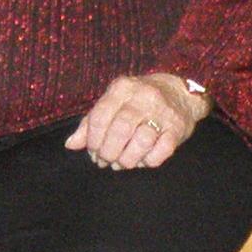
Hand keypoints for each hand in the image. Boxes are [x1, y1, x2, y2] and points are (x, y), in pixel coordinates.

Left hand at [67, 74, 209, 171]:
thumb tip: (70, 145)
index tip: (93, 151)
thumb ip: (91, 123)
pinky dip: (148, 161)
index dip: (93, 140)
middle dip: (109, 152)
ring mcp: (163, 112)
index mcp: (122, 88)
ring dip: (127, 160)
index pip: (100, 117)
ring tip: (122, 163)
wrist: (180, 92)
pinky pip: (161, 151)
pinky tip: (142, 160)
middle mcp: (143, 97)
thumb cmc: (138, 100)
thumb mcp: (113, 103)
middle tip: (107, 160)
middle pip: (120, 131)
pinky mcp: (178, 128)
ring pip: (141, 143)